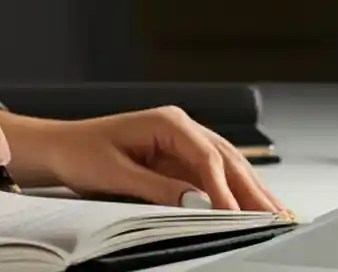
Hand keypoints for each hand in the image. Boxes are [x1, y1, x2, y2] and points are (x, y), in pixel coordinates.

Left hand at [45, 106, 284, 212]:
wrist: (61, 148)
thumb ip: (158, 187)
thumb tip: (196, 202)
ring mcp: (184, 142)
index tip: (238, 213)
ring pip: (227, 166)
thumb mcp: (116, 173)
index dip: (225, 187)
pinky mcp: (180, 158)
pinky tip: (250, 206)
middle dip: (253, 188)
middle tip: (276, 215)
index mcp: (168, 122)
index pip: (207, 156)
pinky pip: (213, 176)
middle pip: (227, 158)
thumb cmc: (82, 153)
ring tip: (275, 213)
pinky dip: (232, 192)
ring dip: (251, 190)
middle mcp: (182, 127)